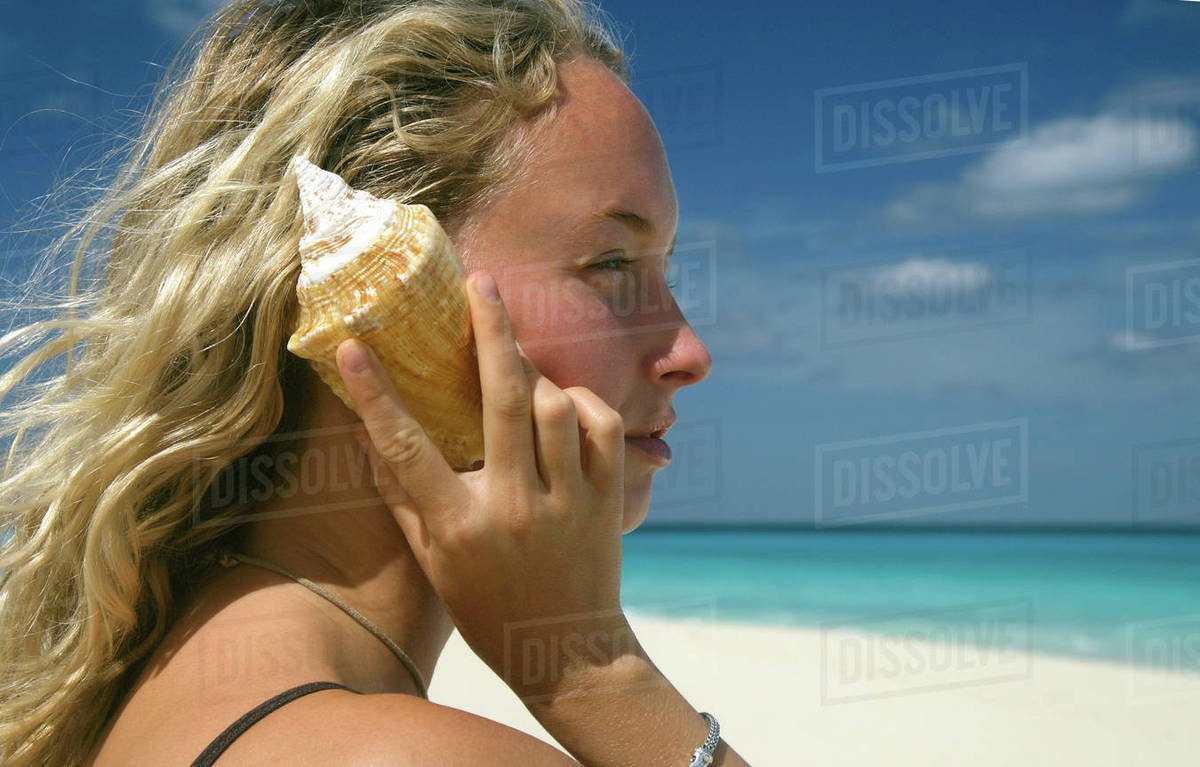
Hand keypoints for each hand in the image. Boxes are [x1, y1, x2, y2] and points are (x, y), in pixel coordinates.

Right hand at [335, 270, 630, 697]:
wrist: (568, 649)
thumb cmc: (488, 606)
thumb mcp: (434, 562)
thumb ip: (405, 498)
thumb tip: (370, 435)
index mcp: (460, 527)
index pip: (405, 448)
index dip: (374, 393)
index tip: (353, 345)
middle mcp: (514, 508)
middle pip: (501, 398)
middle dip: (491, 329)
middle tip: (482, 282)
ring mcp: (568, 501)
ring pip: (556, 404)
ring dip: (536, 374)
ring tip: (518, 367)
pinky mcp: (608, 498)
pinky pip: (600, 424)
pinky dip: (582, 403)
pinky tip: (563, 407)